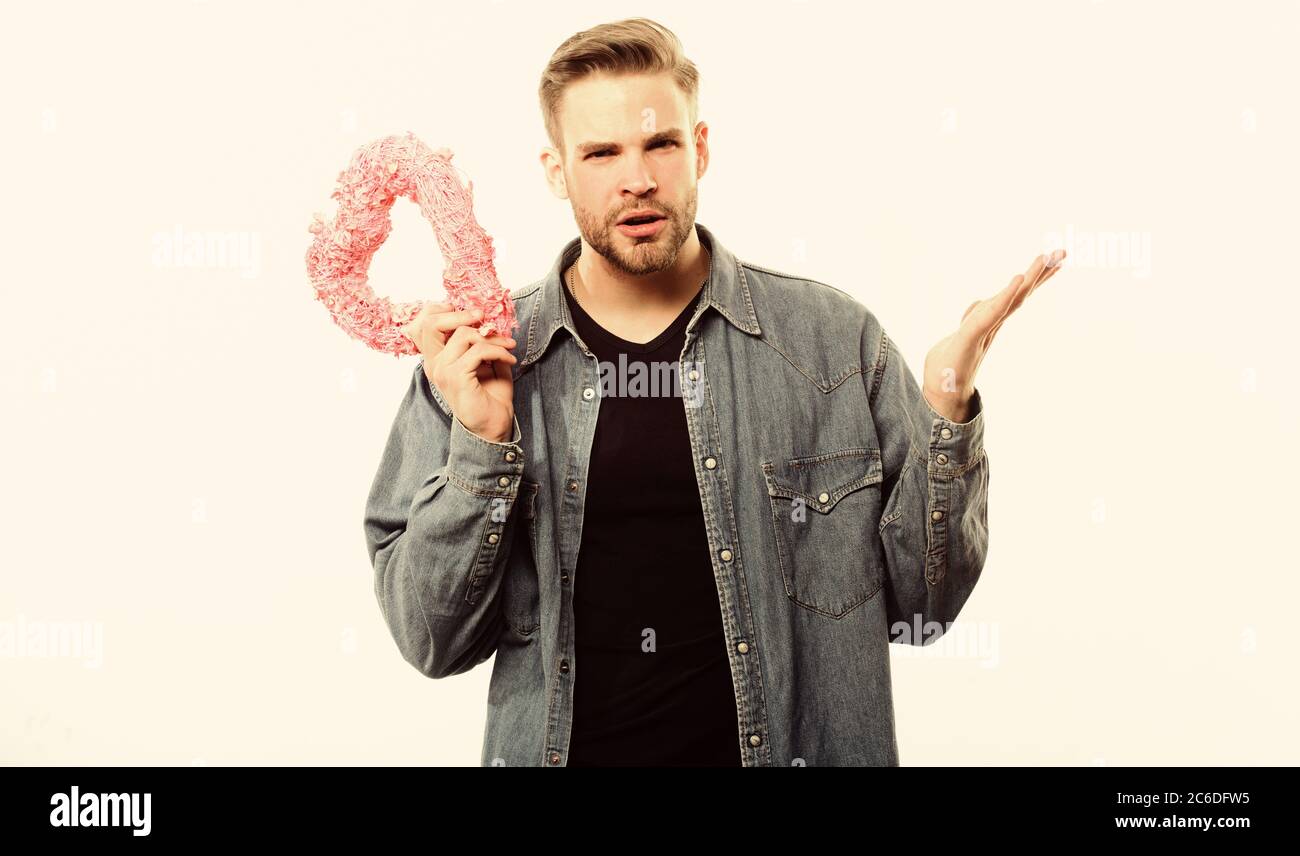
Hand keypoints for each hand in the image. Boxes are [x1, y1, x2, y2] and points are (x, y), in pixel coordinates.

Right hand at [402, 302, 517, 442]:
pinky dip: (499, 351)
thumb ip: (481, 342)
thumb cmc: (489, 397)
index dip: (446, 311)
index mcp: (436, 359)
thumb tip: (488, 321)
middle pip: (433, 323)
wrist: (493, 426)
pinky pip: (479, 351)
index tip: (475, 314)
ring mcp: (442, 370)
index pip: (426, 324)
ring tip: (508, 347)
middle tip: (490, 322)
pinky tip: (510, 359)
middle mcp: (433, 364)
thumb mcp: (486, 363)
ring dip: (493, 338)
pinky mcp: (456, 377)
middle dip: (465, 316)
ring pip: (464, 335)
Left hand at [921, 249, 1066, 421]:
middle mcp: (992, 322)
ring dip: (1029, 277)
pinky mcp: (971, 336)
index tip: (1053, 259)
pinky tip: (1019, 278)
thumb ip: (973, 317)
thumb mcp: (961, 333)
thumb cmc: (951, 364)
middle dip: (1040, 272)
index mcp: (992, 319)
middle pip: (1020, 293)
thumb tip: (979, 303)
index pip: (1016, 294)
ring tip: (1047, 257)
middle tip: (1062, 252)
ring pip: (1011, 298)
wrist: (941, 390)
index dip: (1034, 277)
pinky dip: (1007, 296)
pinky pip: (992, 312)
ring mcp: (983, 328)